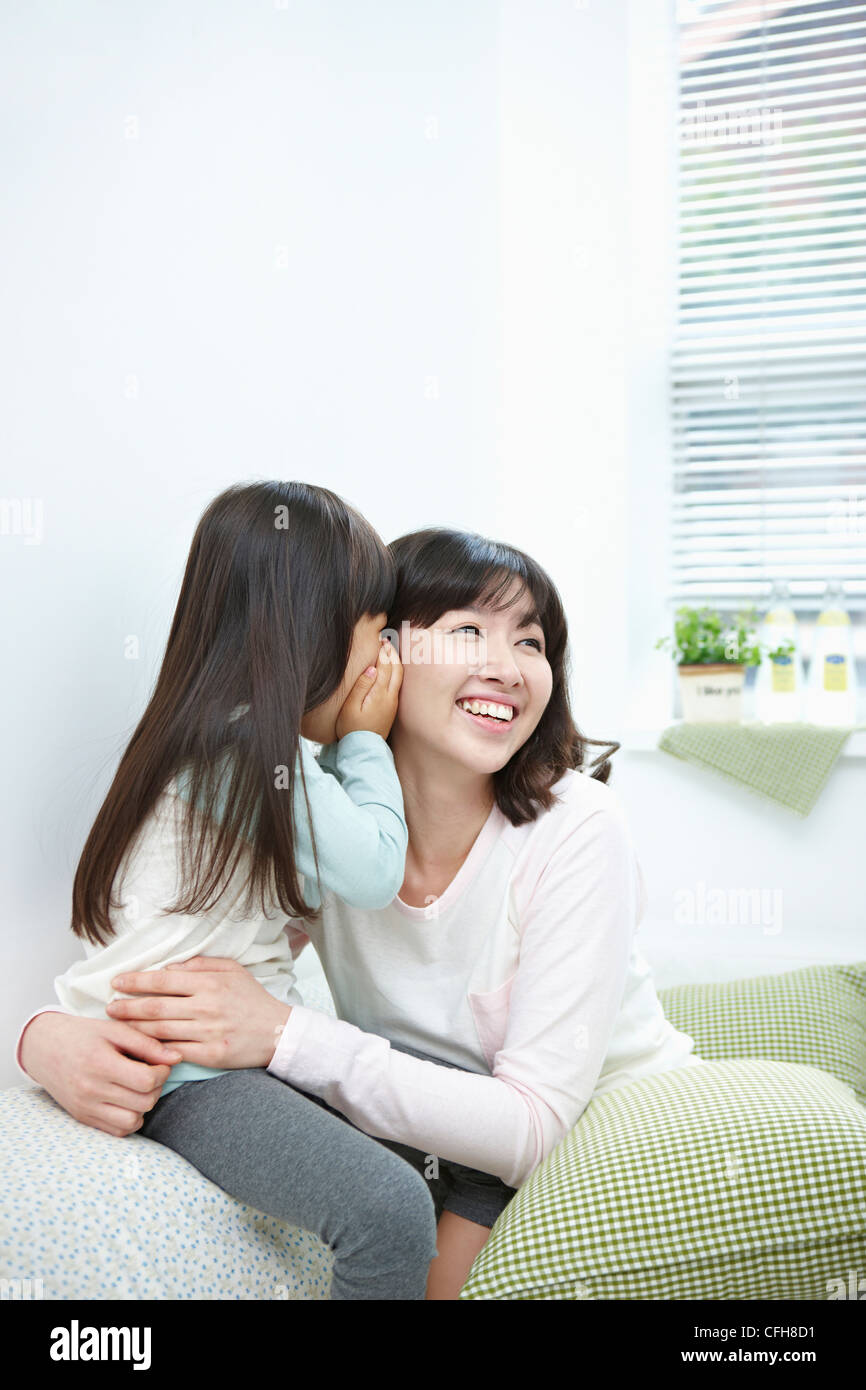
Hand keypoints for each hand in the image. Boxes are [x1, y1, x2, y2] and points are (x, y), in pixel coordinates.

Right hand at [18, 1011, 181, 1137]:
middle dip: (156, 1087)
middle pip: (143, 1102)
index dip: (161, 1072)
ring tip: (138, 1087)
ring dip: (144, 1106)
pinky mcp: (83, 1118)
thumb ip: (147, 1044)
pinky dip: (130, 1118)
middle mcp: (91, 1090)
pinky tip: (127, 1100)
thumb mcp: (115, 1029)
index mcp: (100, 1063)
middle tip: (150, 1073)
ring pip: (133, 1121)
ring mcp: (85, 1108)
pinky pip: (117, 1130)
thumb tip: (176, 1058)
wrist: (44, 1048)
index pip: (146, 1081)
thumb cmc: (83, 1034)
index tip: (158, 1063)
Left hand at [105, 957, 291, 1069]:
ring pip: (160, 1030)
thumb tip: (168, 970)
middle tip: (107, 1008)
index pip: (163, 981)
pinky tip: (139, 1047)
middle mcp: (206, 1007)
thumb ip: (200, 966)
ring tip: (116, 1026)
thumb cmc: (252, 999)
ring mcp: (208, 1033)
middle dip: (127, 1007)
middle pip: (155, 1007)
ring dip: (134, 1028)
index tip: (116, 983)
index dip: (136, 982)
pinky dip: (154, 1050)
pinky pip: (175, 1052)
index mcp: (209, 983)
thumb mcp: (232, 971)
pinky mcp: (211, 1055)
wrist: (278, 1032)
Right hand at [335, 638, 402, 740]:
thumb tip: (372, 668)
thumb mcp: (350, 707)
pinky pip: (398, 683)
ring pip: (399, 676)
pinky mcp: (392, 707)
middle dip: (392, 653)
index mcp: (380, 694)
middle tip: (385, 640)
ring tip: (389, 649)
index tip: (379, 640)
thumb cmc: (351, 728)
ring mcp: (393, 702)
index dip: (383, 652)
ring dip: (395, 661)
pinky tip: (390, 667)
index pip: (385, 666)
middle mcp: (391, 696)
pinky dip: (395, 671)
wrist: (363, 748)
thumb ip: (361, 685)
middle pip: (396, 668)